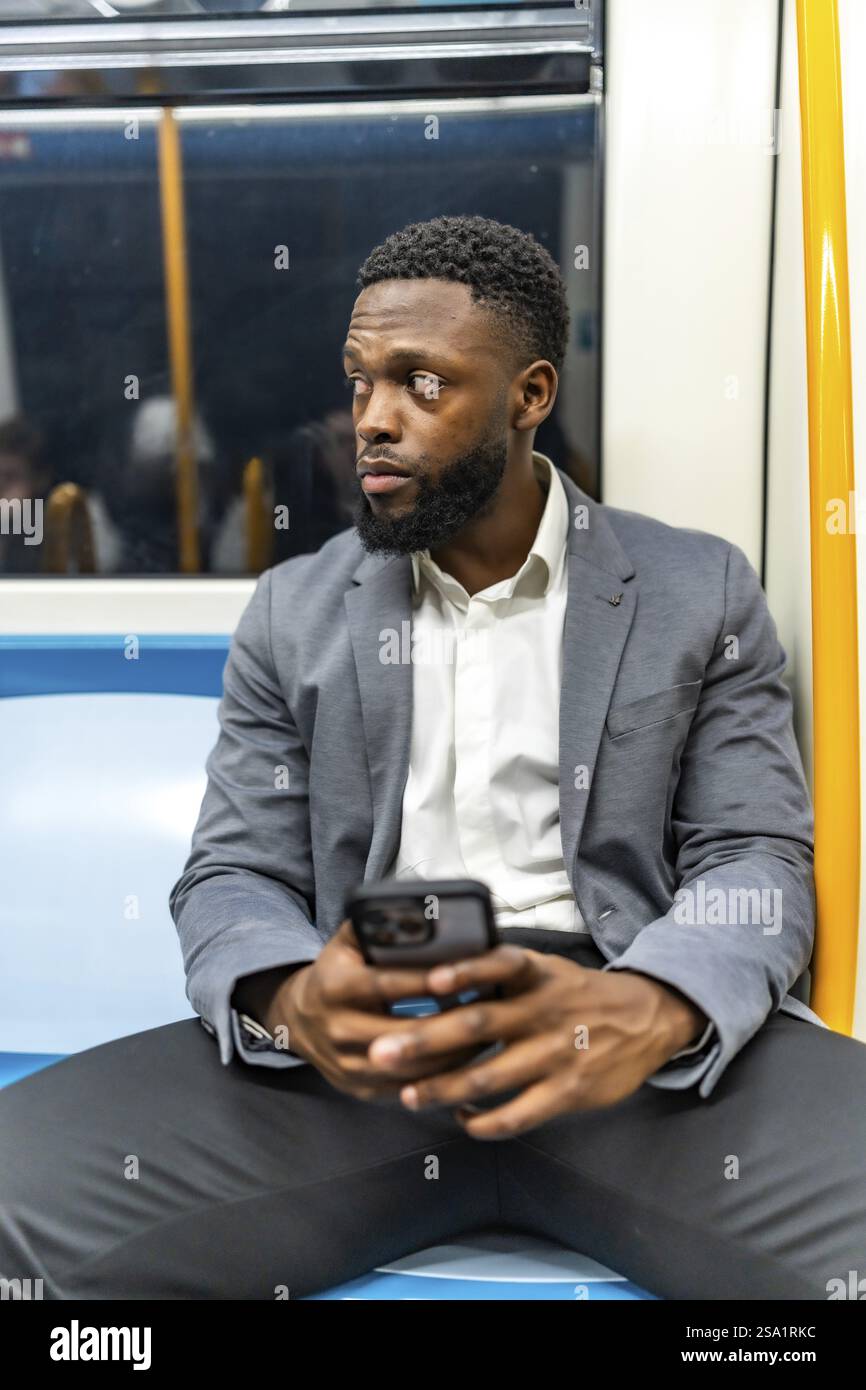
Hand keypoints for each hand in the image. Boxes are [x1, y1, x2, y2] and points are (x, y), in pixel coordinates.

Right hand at [268, 919, 495, 1102]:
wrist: (297, 1019)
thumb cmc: (336, 972)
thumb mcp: (346, 943)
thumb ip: (377, 925)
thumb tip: (422, 909)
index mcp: (334, 986)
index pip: (384, 984)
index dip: (423, 981)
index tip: (459, 975)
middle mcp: (336, 1028)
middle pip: (401, 1032)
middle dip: (447, 1023)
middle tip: (486, 1009)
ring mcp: (346, 1064)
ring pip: (408, 1068)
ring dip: (450, 1054)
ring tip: (484, 1034)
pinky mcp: (358, 1088)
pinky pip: (406, 1089)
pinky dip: (438, 1077)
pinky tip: (465, 1059)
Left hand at [366, 945, 707, 1137]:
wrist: (647, 1019)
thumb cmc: (578, 993)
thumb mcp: (547, 969)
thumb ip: (501, 973)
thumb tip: (436, 974)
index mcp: (536, 975)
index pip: (500, 965)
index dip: (466, 972)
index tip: (431, 980)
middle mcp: (542, 1012)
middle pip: (478, 1026)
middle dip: (425, 1041)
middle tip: (382, 1052)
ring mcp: (555, 1055)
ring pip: (489, 1077)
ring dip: (443, 1089)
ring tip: (408, 1096)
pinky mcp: (567, 1092)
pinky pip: (517, 1115)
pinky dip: (484, 1122)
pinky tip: (462, 1121)